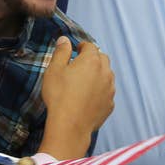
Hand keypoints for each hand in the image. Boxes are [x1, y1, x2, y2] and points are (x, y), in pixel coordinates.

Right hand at [39, 37, 113, 158]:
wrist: (70, 125)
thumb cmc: (59, 95)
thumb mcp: (54, 70)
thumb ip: (61, 52)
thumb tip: (65, 40)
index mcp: (91, 61)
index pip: (90, 46)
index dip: (82, 47)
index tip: (76, 50)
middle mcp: (105, 72)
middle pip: (102, 59)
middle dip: (93, 58)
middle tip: (80, 64)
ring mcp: (110, 89)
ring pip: (107, 75)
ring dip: (99, 74)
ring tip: (85, 81)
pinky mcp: (110, 104)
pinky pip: (107, 92)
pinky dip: (100, 91)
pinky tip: (89, 97)